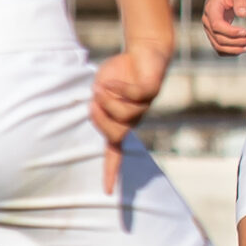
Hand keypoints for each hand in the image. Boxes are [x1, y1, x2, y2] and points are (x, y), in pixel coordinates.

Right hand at [90, 43, 170, 192]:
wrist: (141, 53)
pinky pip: (132, 95)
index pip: (114, 155)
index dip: (110, 173)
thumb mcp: (100, 92)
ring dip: (107, 97)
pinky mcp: (150, 92)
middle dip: (99, 117)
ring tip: (106, 85)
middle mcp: (133, 121)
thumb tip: (99, 111)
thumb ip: (99, 105)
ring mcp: (143, 107)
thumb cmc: (118, 75)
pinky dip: (118, 86)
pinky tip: (114, 80)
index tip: (107, 192)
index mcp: (119, 125)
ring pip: (122, 113)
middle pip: (114, 133)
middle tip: (95, 99)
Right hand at [201, 0, 245, 55]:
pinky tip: (242, 48)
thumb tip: (244, 14)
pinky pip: (219, 47)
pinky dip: (230, 51)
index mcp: (210, 11)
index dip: (231, 32)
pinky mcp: (214, 33)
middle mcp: (207, 21)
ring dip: (234, 49)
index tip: (245, 31)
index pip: (217, 26)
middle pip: (219, 39)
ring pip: (218, 45)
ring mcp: (209, 29)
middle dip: (236, 42)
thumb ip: (241, 2)